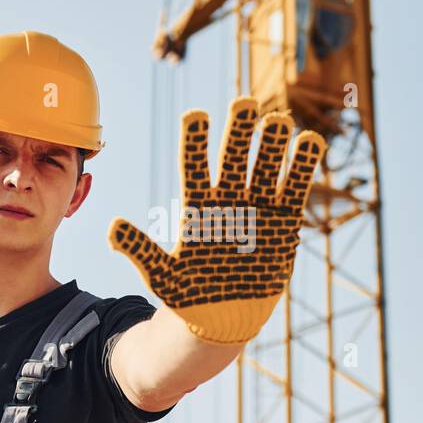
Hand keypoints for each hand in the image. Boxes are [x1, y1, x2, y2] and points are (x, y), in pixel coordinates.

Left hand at [108, 96, 325, 344]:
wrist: (223, 319)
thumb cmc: (188, 296)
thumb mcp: (162, 276)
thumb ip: (141, 251)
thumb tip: (112, 228)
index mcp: (199, 209)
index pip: (196, 168)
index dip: (196, 142)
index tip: (196, 115)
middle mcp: (229, 202)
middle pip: (234, 160)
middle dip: (239, 133)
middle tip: (244, 103)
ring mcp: (258, 209)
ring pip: (265, 169)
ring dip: (272, 145)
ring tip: (278, 120)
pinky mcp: (283, 223)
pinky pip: (294, 190)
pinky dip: (303, 166)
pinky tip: (310, 141)